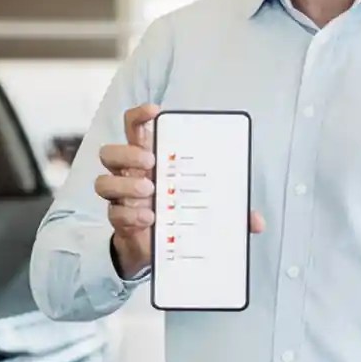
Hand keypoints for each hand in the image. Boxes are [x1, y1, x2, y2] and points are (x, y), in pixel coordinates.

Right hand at [95, 104, 265, 278]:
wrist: (158, 251)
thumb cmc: (177, 214)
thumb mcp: (205, 207)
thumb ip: (229, 210)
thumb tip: (257, 221)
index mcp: (147, 159)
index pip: (134, 128)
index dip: (139, 116)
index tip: (154, 111)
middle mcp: (128, 175)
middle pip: (110, 152)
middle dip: (128, 153)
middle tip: (151, 162)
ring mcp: (120, 198)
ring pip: (103, 182)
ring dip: (125, 184)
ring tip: (149, 191)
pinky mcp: (119, 220)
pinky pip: (114, 213)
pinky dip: (131, 214)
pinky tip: (150, 219)